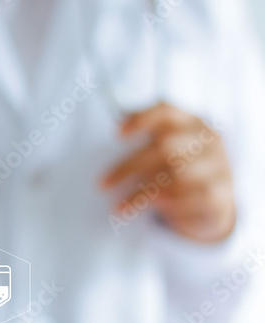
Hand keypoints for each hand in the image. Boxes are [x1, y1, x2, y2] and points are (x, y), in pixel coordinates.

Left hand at [102, 103, 236, 242]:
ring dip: (143, 194)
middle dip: (129, 167)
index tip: (116, 134)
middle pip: (165, 147)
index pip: (166, 111)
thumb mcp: (162, 152)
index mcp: (189, 122)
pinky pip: (192, 199)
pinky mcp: (221, 193)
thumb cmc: (175, 170)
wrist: (212, 201)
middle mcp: (206, 140)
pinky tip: (154, 211)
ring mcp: (218, 165)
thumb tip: (105, 140)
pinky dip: (170, 205)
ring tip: (118, 208)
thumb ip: (142, 143)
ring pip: (177, 177)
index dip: (141, 119)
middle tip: (102, 184)